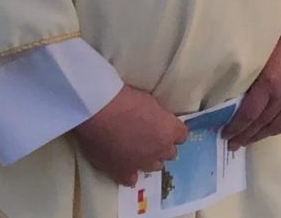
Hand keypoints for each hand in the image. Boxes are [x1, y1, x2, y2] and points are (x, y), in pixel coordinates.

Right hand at [71, 86, 185, 185]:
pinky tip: (124, 169)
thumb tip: (158, 121)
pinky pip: (130, 180)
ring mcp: (142, 162)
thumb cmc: (125, 100)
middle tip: (149, 139)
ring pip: (154, 166)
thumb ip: (159, 117)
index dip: (172, 132)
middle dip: (161, 146)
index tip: (164, 128)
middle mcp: (160, 149)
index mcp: (170, 131)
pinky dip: (129, 174)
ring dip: (148, 159)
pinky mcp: (122, 171)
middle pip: (169, 153)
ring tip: (137, 152)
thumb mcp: (151, 102)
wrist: (99, 111)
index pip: (181, 136)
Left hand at [225, 37, 280, 147]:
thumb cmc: (276, 49)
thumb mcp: (256, 64)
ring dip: (260, 135)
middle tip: (233, 144)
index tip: (225, 135)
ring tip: (248, 141)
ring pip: (276, 126)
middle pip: (262, 123)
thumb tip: (230, 107)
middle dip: (245, 136)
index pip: (249, 115)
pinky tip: (268, 132)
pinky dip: (278, 130)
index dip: (236, 128)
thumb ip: (247, 86)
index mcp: (269, 85)